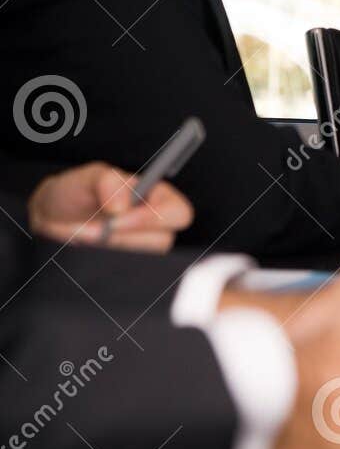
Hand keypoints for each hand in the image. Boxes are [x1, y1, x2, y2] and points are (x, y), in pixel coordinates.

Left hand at [28, 163, 193, 251]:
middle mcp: (155, 223)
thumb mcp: (90, 176)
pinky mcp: (126, 264)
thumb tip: (122, 206)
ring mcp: (140, 246)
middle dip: (126, 237)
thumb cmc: (77, 191)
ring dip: (112, 248)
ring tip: (89, 236)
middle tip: (99, 230)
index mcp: (157, 197)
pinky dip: (108, 263)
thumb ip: (109, 181)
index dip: (152, 218)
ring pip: (144, 259)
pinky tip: (92, 249)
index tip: (117, 218)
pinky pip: (128, 272)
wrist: (52, 216)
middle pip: (163, 240)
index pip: (179, 213)